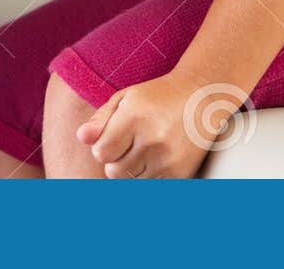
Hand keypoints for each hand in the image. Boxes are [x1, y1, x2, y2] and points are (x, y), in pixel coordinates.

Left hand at [75, 70, 243, 178]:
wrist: (202, 97)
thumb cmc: (158, 97)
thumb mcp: (125, 98)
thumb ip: (100, 119)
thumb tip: (81, 137)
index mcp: (133, 118)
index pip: (101, 153)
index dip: (104, 146)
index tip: (115, 136)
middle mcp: (151, 141)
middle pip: (114, 172)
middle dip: (117, 160)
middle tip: (132, 141)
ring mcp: (168, 160)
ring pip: (132, 182)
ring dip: (134, 170)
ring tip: (147, 147)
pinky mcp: (181, 173)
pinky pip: (152, 186)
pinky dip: (151, 176)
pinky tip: (159, 157)